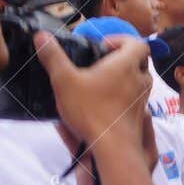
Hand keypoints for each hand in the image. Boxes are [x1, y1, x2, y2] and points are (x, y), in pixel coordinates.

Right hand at [36, 33, 150, 154]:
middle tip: (99, 63)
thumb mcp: (64, 80)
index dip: (121, 39)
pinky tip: (102, 102)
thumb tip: (41, 35)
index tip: (101, 45)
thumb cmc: (91, 110)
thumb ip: (53, 56)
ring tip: (98, 82)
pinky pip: (134, 99)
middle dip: (121, 58)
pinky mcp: (139, 117)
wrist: (113, 148)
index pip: (139, 43)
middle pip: (139, 62)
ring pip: (138, 81)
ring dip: (122, 77)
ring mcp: (142, 100)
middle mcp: (140, 81)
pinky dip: (122, 95)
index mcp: (127, 65)